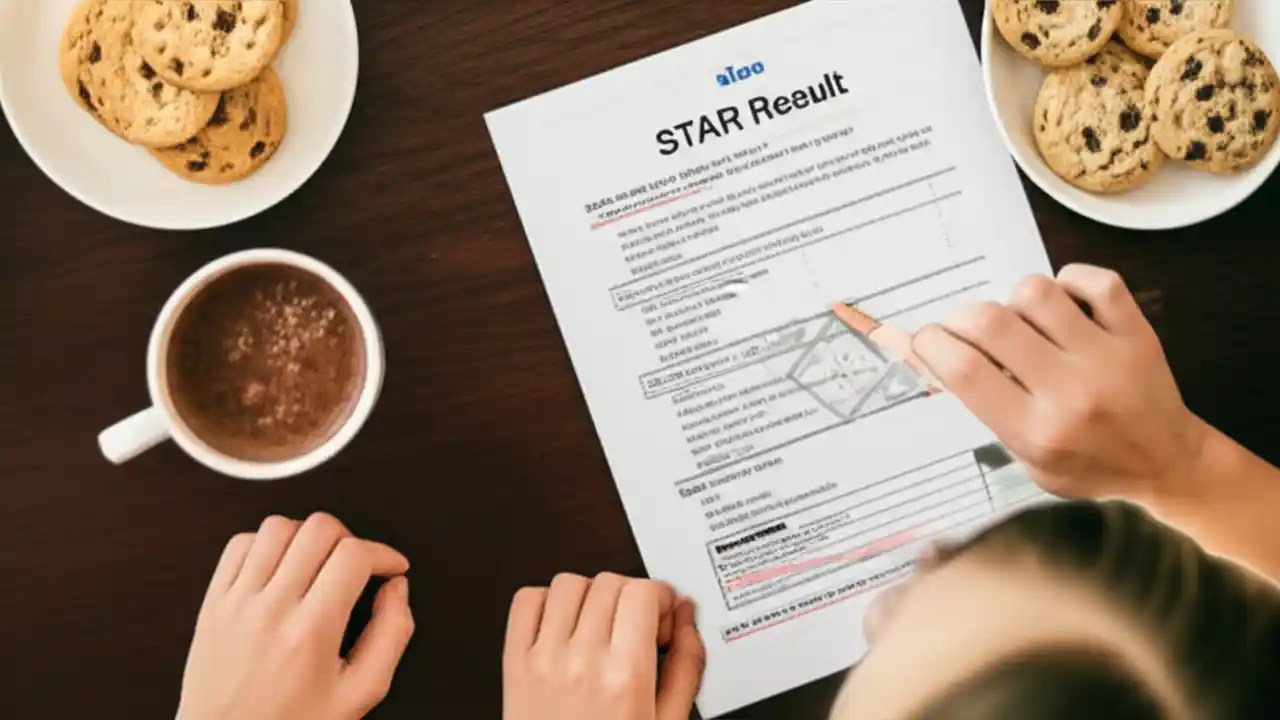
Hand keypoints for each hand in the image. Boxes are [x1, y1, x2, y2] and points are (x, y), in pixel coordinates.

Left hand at [177, 513, 414, 719]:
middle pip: (319, 529)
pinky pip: (240, 544)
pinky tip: (282, 567)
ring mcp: (237, 602)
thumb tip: (396, 589)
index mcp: (310, 633)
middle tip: (357, 567)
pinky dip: (267, 543)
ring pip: (279, 527)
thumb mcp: (359, 693)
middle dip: (351, 539)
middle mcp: (271, 609)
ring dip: (307, 536)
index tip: (391, 567)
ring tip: (319, 563)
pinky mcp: (214, 601)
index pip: (354, 555)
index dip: (383, 553)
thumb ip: (391, 636)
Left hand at [503, 573, 704, 719]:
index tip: (663, 614)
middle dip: (631, 595)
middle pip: (609, 583)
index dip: (660, 596)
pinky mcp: (514, 662)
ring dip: (590, 594)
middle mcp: (582, 662)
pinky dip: (545, 601)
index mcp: (625, 678)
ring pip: (568, 583)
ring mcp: (543, 659)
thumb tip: (688, 620)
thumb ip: (686, 668)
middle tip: (637, 622)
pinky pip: (526, 600)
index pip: (643, 593)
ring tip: (600, 622)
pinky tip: (564, 623)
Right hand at [911, 264, 1208, 500]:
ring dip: (1013, 300)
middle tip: (964, 327)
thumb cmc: (1085, 465)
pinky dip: (1069, 280)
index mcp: (1035, 431)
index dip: (931, 344)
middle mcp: (1069, 391)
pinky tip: (1062, 302)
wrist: (1167, 465)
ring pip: (1036, 293)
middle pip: (990, 323)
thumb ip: (982, 408)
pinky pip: (1095, 281)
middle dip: (960, 316)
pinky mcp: (1136, 333)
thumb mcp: (1023, 457)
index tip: (927, 341)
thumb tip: (926, 353)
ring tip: (1019, 319)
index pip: (964, 371)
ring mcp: (1105, 357)